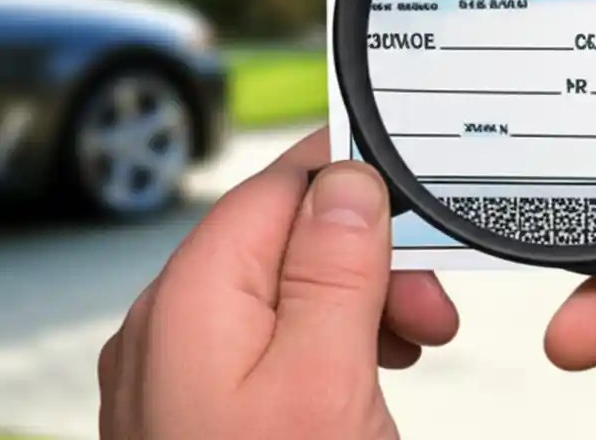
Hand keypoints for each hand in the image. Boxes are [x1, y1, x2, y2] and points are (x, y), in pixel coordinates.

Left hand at [98, 128, 458, 438]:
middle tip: (429, 310)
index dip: (354, 180)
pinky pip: (260, 350)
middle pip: (281, 244)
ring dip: (353, 309)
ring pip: (277, 299)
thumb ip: (335, 271)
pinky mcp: (190, 414)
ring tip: (406, 348)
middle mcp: (165, 329)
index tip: (417, 193)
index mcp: (190, 300)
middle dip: (366, 263)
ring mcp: (171, 377)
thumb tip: (345, 181)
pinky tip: (356, 379)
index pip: (276, 187)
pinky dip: (320, 352)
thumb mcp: (325, 381)